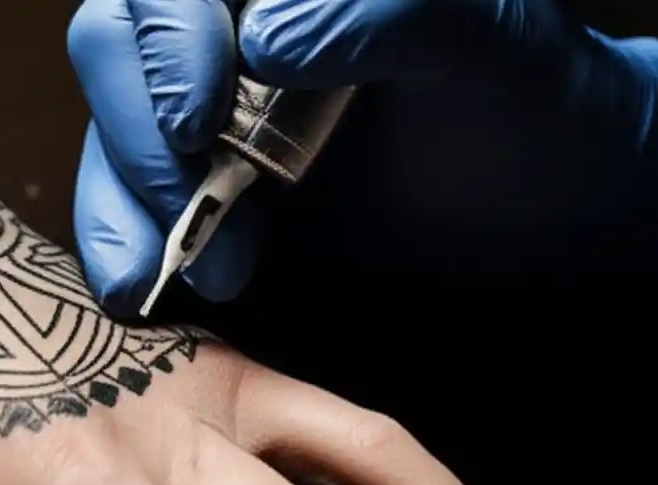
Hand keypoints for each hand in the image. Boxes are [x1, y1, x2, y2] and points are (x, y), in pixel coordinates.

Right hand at [68, 0, 657, 315]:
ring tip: (178, 273)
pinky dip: (125, 242)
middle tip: (183, 205)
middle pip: (116, 49)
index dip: (167, 46)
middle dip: (138, 134)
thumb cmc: (529, 105)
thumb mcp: (480, 42)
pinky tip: (147, 284)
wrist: (546, 210)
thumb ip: (379, 13)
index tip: (202, 121)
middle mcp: (232, 28)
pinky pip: (128, 199)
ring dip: (127, 205)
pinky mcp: (206, 182)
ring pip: (111, 130)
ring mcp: (212, 106)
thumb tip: (262, 40)